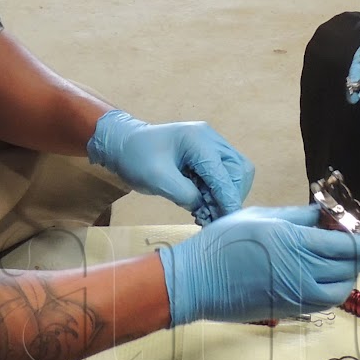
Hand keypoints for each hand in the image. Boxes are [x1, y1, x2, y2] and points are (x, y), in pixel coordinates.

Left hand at [87, 110, 254, 223]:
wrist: (122, 144)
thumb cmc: (136, 157)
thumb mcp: (157, 179)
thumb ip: (185, 194)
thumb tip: (204, 208)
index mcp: (198, 140)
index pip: (223, 172)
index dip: (228, 198)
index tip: (230, 220)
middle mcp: (210, 139)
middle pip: (237, 170)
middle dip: (230, 194)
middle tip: (215, 216)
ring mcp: (209, 146)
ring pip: (233, 173)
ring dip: (224, 195)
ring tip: (207, 213)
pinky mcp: (205, 155)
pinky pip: (221, 175)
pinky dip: (217, 192)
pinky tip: (204, 207)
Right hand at [159, 205, 359, 325]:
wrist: (198, 281)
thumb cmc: (224, 242)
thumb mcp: (261, 217)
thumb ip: (296, 216)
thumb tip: (321, 214)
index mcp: (297, 244)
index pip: (348, 247)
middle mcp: (303, 272)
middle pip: (349, 269)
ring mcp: (297, 295)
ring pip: (340, 290)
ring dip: (350, 276)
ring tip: (347, 263)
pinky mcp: (290, 310)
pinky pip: (324, 303)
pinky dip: (335, 291)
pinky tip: (329, 280)